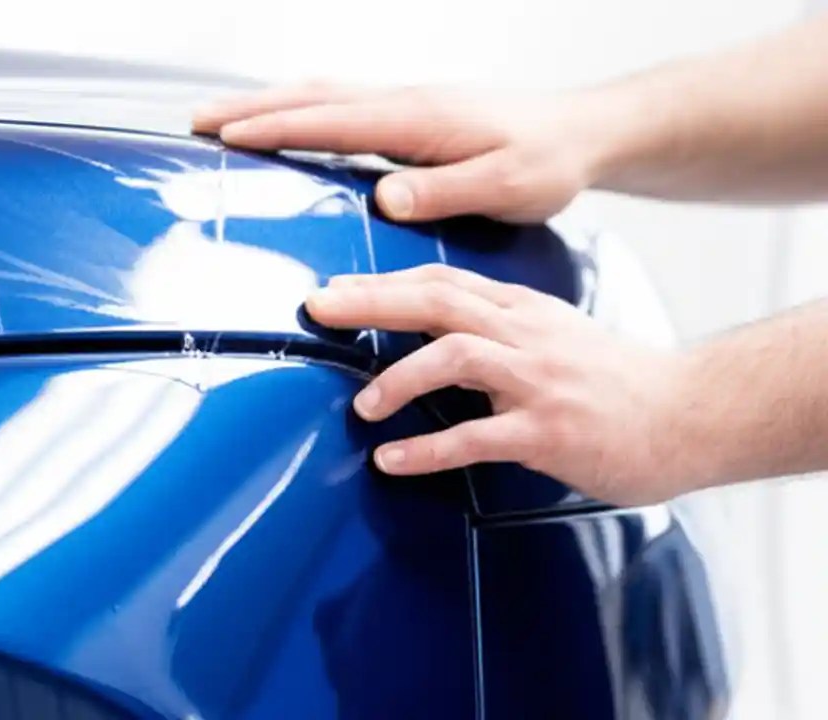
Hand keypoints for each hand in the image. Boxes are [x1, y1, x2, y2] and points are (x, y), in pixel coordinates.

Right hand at [193, 82, 610, 222]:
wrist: (581, 134)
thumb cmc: (547, 164)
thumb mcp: (507, 186)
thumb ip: (445, 192)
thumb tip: (383, 197)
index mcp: (420, 120)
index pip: (334, 121)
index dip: (278, 127)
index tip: (227, 134)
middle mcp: (405, 102)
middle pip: (313, 97)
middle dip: (251, 107)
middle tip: (195, 119)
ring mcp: (405, 104)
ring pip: (322, 95)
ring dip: (268, 103)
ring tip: (220, 118)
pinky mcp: (408, 115)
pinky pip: (340, 104)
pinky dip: (299, 108)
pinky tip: (284, 121)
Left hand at [306, 264, 698, 505]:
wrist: (689, 414)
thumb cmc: (612, 381)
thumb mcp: (550, 335)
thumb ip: (495, 328)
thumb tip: (432, 327)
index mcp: (521, 311)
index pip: (440, 282)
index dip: (381, 283)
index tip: (332, 289)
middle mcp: (525, 335)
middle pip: (436, 302)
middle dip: (370, 303)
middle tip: (316, 310)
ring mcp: (538, 381)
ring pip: (455, 357)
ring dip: (399, 379)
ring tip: (364, 407)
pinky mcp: (549, 432)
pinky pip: (477, 437)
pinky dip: (428, 450)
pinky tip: (393, 462)